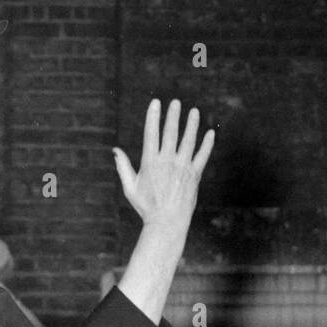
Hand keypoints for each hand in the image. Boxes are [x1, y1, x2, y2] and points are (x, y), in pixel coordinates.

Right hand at [113, 99, 214, 233]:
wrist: (166, 224)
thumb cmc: (146, 207)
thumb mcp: (130, 188)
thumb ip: (123, 167)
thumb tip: (115, 150)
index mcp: (150, 163)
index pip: (151, 134)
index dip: (153, 116)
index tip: (156, 102)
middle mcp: (167, 162)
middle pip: (171, 133)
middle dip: (173, 115)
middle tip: (176, 102)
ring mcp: (182, 168)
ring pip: (188, 141)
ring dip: (192, 125)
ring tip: (195, 112)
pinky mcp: (194, 176)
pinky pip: (202, 156)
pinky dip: (207, 144)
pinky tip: (211, 133)